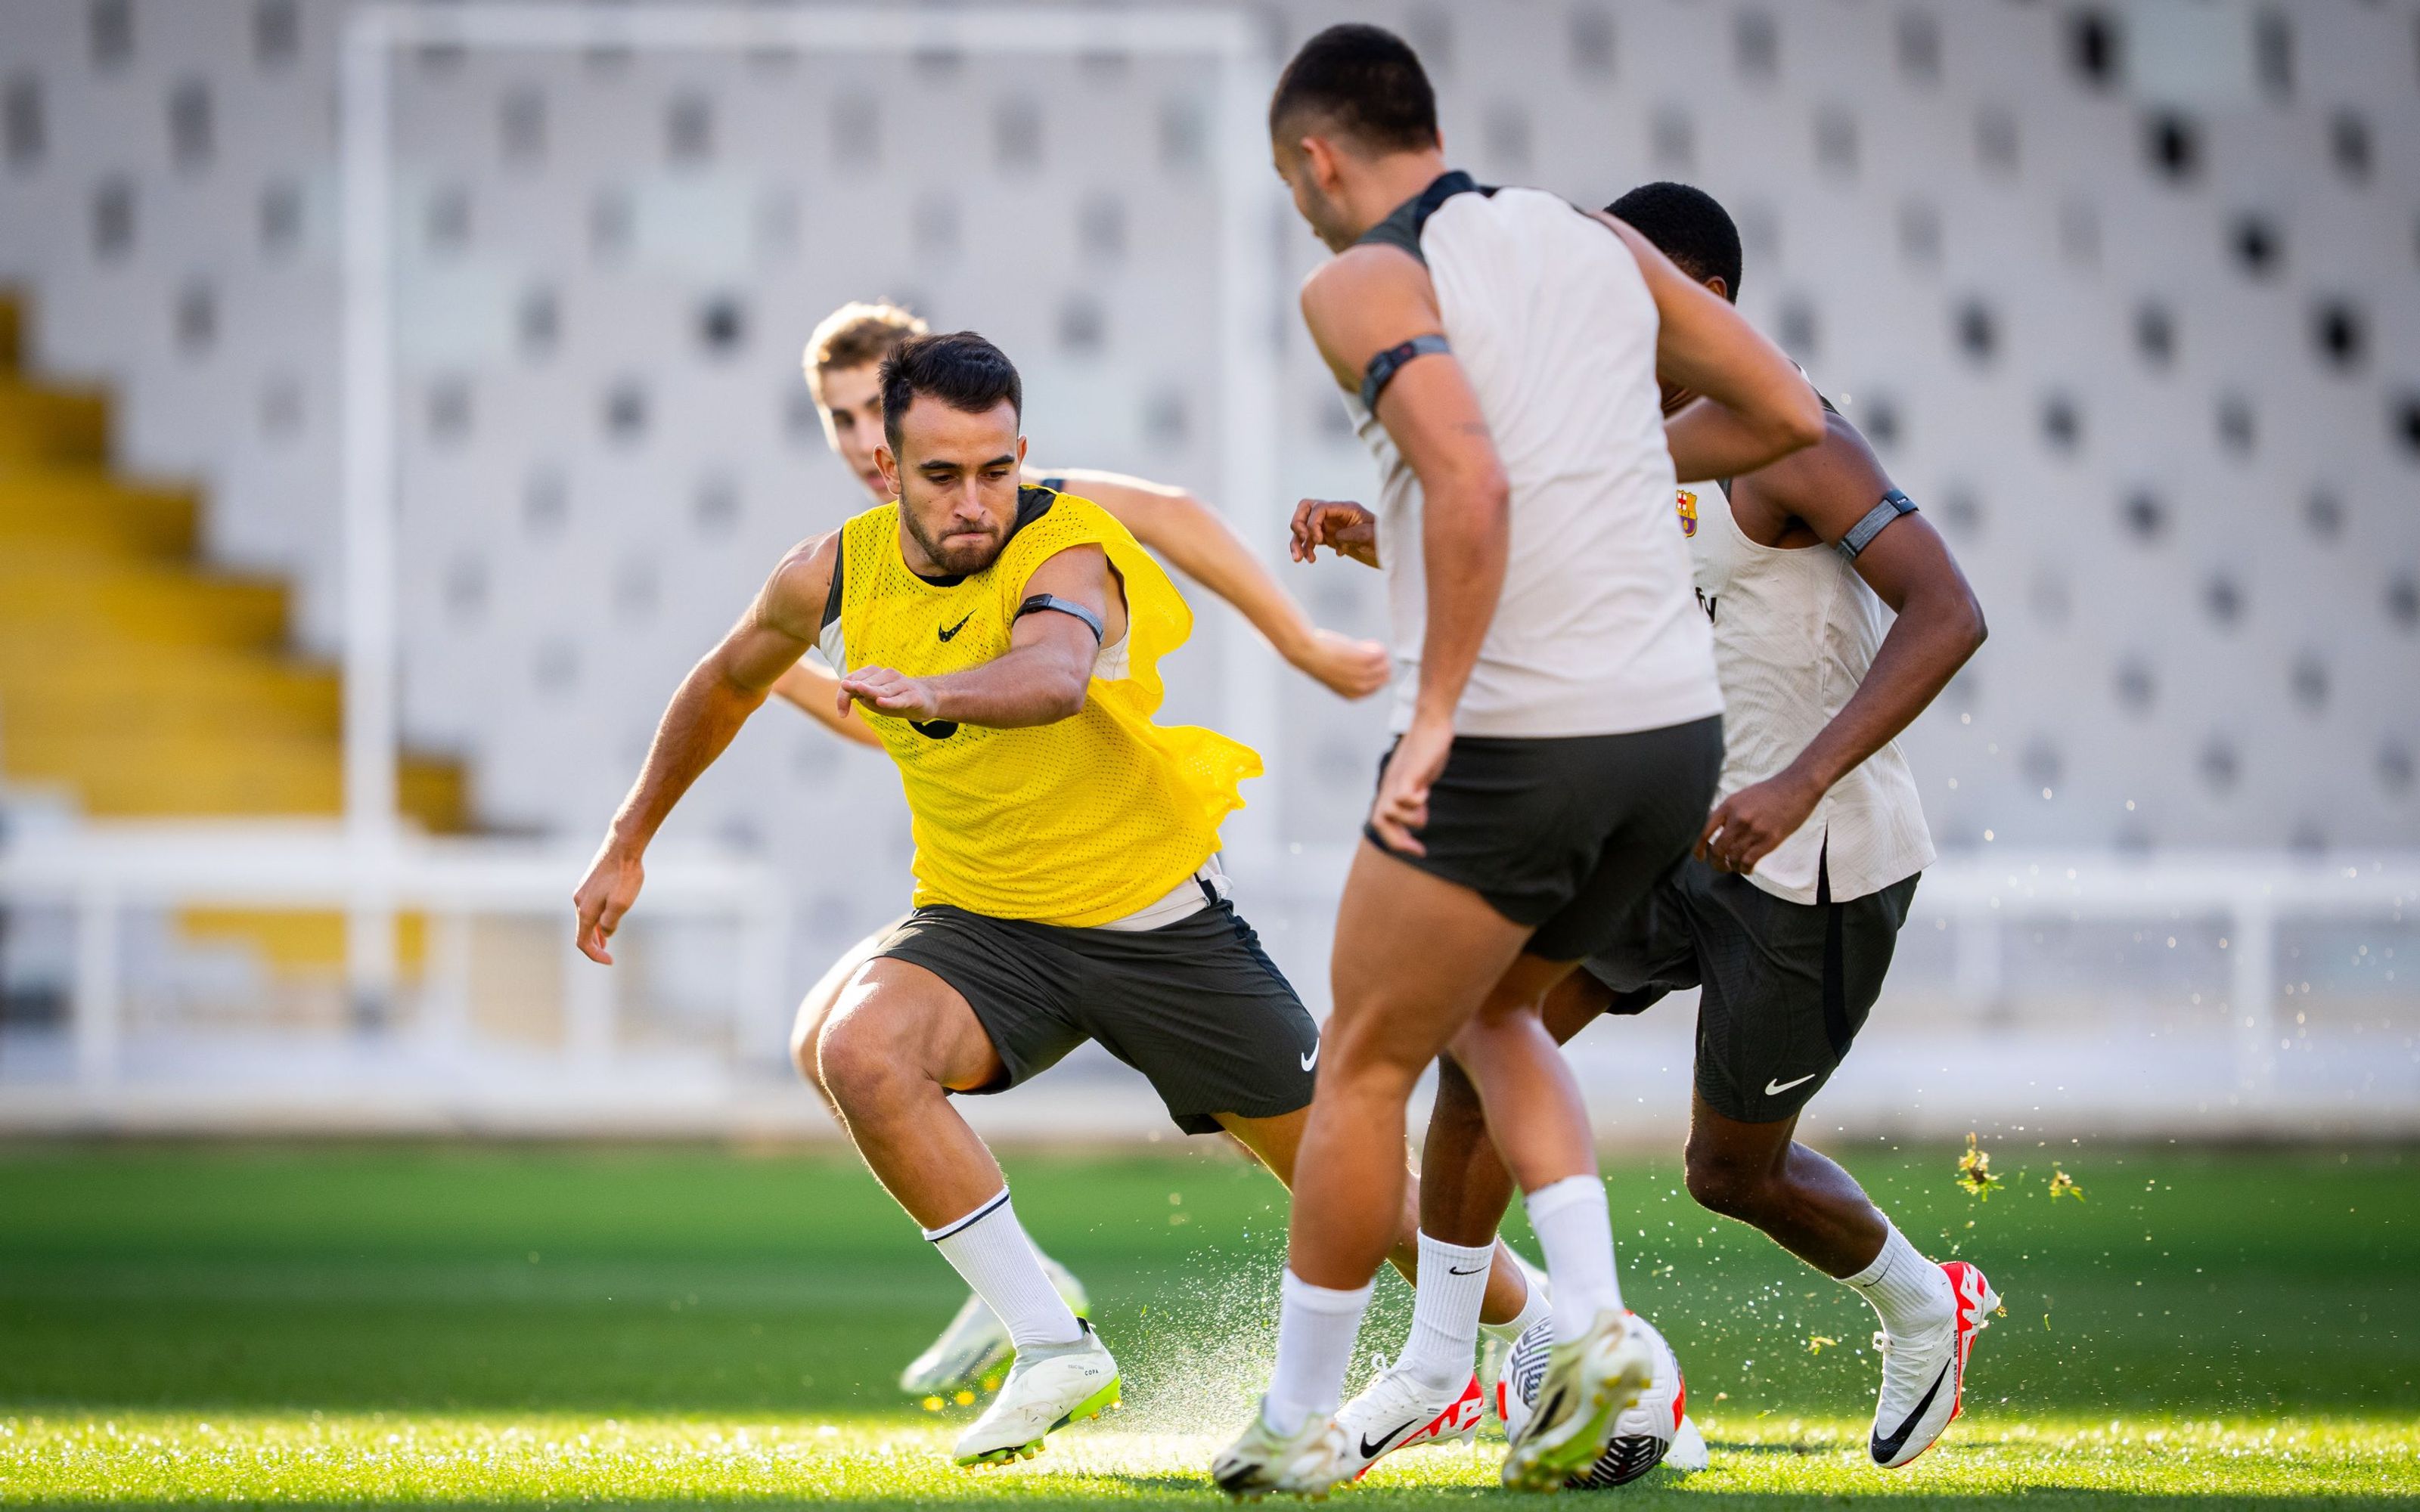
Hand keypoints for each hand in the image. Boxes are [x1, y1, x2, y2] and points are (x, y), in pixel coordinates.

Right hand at [572, 839, 643, 964]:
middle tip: (607, 955)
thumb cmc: (624, 875)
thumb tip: (606, 932)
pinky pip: (590, 908)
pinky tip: (606, 919)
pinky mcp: (590, 884)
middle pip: (583, 931)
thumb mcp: (621, 904)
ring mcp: (583, 891)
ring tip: (605, 942)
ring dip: (595, 932)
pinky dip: (597, 919)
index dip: (594, 955)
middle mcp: (579, 902)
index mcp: (585, 910)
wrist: (623, 846)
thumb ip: (610, 923)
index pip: (582, 941)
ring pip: (586, 918)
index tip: (610, 961)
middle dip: (594, 945)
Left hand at [838, 666, 941, 720]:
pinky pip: (901, 699)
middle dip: (855, 692)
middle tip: (843, 705)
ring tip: (860, 689)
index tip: (842, 714)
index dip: (844, 695)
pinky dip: (891, 701)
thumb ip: (860, 696)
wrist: (929, 699)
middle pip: (868, 684)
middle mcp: (889, 676)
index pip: (855, 680)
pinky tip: (881, 702)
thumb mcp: (876, 699)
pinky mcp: (914, 697)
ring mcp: (903, 685)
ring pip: (884, 690)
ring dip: (871, 690)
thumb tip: (848, 693)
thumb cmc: (897, 698)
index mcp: (876, 674)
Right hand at [1289, 498, 1379, 567]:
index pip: (1319, 507)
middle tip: (1303, 539)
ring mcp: (1330, 525)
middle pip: (1305, 508)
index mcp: (1345, 508)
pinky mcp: (1329, 538)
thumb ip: (1353, 533)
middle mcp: (1335, 514)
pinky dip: (1305, 549)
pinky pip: (1310, 540)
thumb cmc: (1383, 540)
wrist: (1389, 552)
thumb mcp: (1371, 536)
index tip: (1319, 540)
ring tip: (1298, 559)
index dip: (1313, 522)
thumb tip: (1334, 536)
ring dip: (1297, 541)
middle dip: (1298, 523)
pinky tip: (1310, 560)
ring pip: (1304, 526)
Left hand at [1290, 626, 1390, 699]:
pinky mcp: (1366, 658)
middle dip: (1380, 664)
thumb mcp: (1336, 675)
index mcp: (1353, 696)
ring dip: (1378, 654)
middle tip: (1367, 653)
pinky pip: (1382, 652)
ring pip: (1385, 664)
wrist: (1307, 652)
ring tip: (1363, 647)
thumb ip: (1352, 676)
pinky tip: (1363, 643)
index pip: (1377, 687)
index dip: (1373, 673)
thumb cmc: (1318, 662)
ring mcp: (1364, 674)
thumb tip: (1374, 668)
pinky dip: (1376, 646)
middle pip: (1386, 676)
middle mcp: (1361, 688)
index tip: (1364, 663)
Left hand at [1369, 711, 1453, 855]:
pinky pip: (1403, 796)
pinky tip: (1426, 790)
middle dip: (1398, 841)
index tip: (1417, 850)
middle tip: (1418, 849)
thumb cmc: (1427, 750)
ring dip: (1412, 818)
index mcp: (1391, 790)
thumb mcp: (1419, 780)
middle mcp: (1390, 786)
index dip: (1396, 841)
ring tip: (1425, 802)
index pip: (1380, 823)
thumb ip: (1415, 799)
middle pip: (1378, 823)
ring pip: (1390, 812)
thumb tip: (1419, 820)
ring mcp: (1398, 779)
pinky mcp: (1410, 771)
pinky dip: (1415, 801)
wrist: (1431, 722)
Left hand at [1697, 771, 1821, 874]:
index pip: (1704, 830)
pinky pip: (1749, 861)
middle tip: (1720, 866)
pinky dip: (1745, 869)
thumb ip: (1728, 812)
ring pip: (1733, 857)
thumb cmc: (1770, 792)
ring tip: (1734, 868)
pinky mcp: (1769, 840)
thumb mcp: (1742, 796)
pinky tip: (1747, 869)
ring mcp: (1754, 830)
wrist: (1797, 787)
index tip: (1700, 857)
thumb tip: (1714, 828)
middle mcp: (1738, 818)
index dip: (1699, 847)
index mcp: (1728, 805)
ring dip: (1731, 867)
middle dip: (1716, 862)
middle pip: (1718, 849)